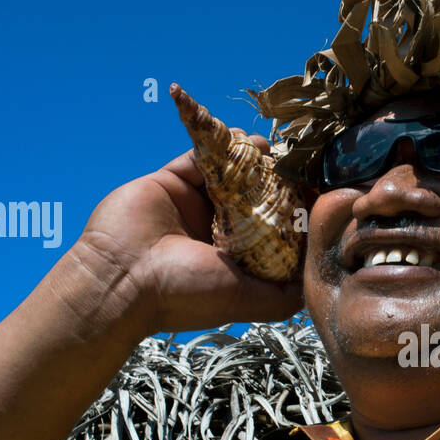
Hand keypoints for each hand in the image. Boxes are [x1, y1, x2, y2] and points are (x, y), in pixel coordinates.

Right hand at [68, 141, 305, 336]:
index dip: (295, 210)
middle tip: (297, 164)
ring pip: (231, 171)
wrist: (122, 280)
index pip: (273, 228)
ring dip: (253, 157)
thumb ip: (282, 296)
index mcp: (235, 258)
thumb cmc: (185, 294)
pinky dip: (218, 140)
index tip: (317, 193)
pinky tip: (243, 138)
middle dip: (277, 178)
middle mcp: (216, 229)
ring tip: (273, 149)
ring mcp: (194, 202)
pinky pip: (198, 153)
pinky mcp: (171, 178)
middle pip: (255, 195)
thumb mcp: (245, 301)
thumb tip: (314, 285)